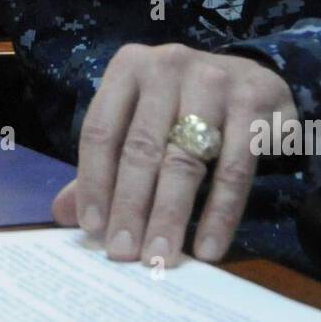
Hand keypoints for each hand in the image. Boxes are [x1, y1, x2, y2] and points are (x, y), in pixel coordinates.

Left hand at [51, 43, 297, 265]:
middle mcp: (168, 65)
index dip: (93, 182)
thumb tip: (63, 213)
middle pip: (141, 147)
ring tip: (161, 256)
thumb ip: (106, 164)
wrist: (257, 82)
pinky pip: (233, 168)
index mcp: (129, 67)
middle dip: (130, 207)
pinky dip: (219, 213)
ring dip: (170, 214)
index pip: (101, 130)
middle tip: (125, 254)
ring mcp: (214, 80)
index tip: (92, 229)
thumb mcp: (143, 122)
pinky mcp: (253, 102)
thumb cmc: (186, 106)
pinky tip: (207, 247)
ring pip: (184, 159)